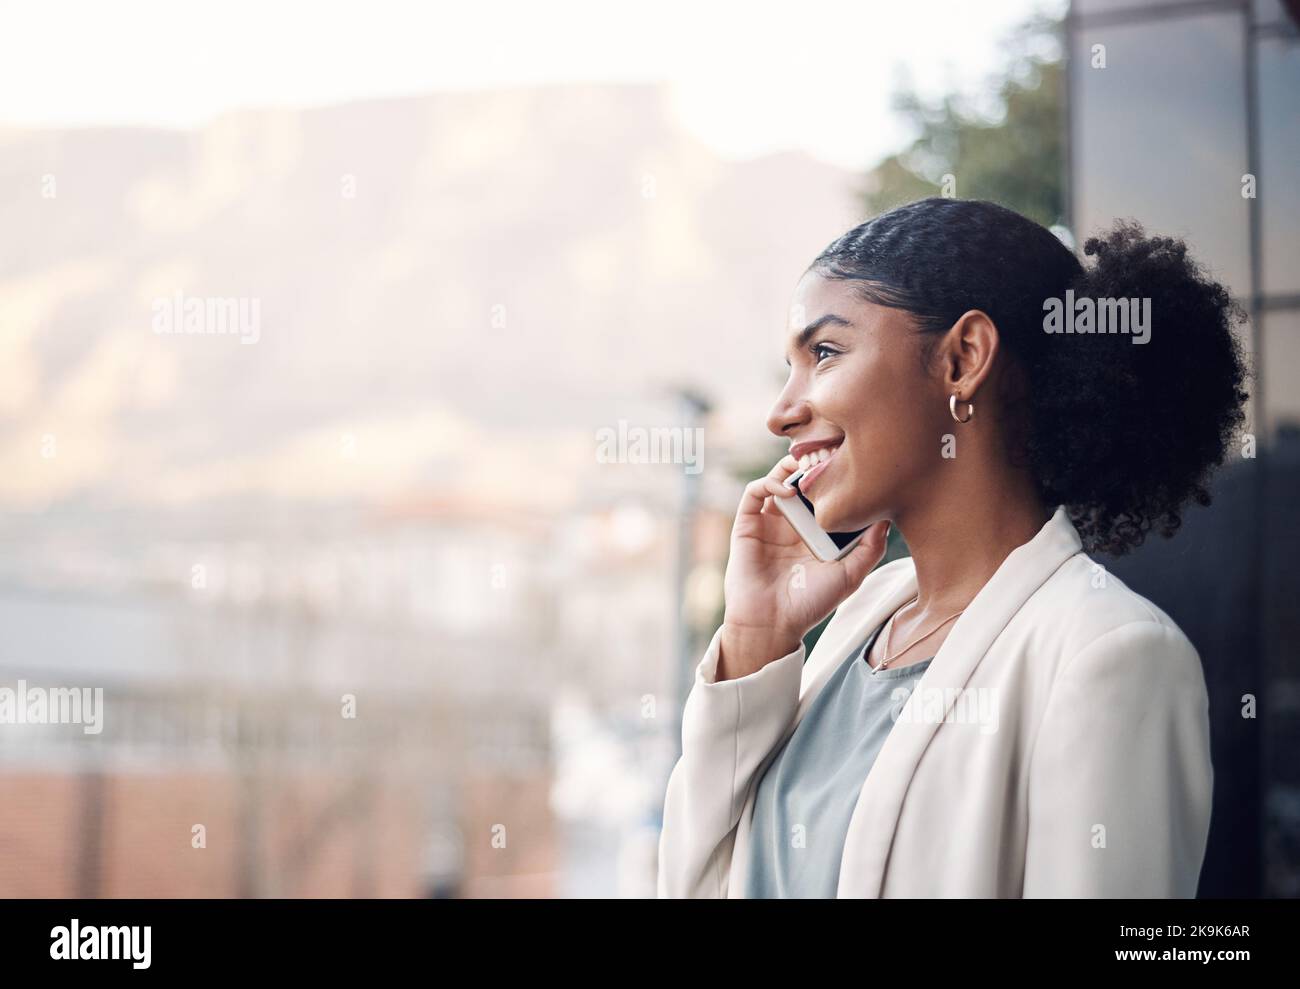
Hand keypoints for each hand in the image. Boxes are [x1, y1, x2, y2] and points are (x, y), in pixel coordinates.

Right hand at [717, 454, 890, 678]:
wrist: (773, 623)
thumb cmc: (810, 603)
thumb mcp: (850, 576)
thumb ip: (870, 549)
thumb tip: (887, 517)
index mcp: (815, 532)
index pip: (825, 494)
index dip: (833, 476)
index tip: (849, 464)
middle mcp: (792, 523)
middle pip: (801, 480)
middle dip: (813, 463)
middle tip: (827, 453)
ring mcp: (768, 522)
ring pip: (778, 479)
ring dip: (791, 467)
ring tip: (807, 466)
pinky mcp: (747, 524)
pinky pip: (755, 492)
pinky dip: (769, 482)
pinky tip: (787, 489)